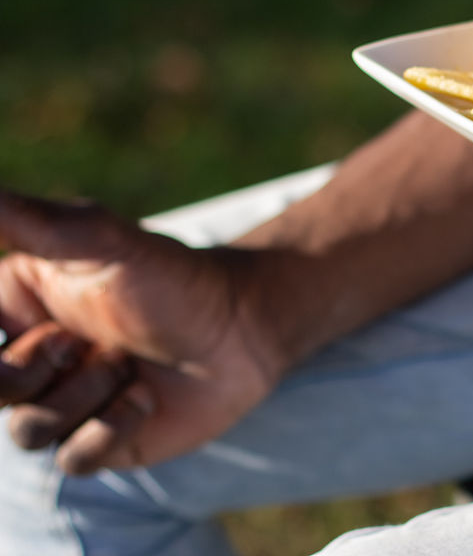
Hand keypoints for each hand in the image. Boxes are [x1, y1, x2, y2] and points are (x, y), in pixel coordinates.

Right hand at [0, 190, 282, 473]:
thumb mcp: (95, 237)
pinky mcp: (101, 441)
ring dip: (84, 395)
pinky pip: (73, 459)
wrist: (243, 325)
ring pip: (28, 431)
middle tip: (79, 342)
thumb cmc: (171, 275)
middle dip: (31, 369)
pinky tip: (145, 398)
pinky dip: (111, 429)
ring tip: (126, 364)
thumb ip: (21, 218)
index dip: (0, 353)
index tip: (47, 336)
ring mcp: (65, 403)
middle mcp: (31, 358)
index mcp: (16, 306)